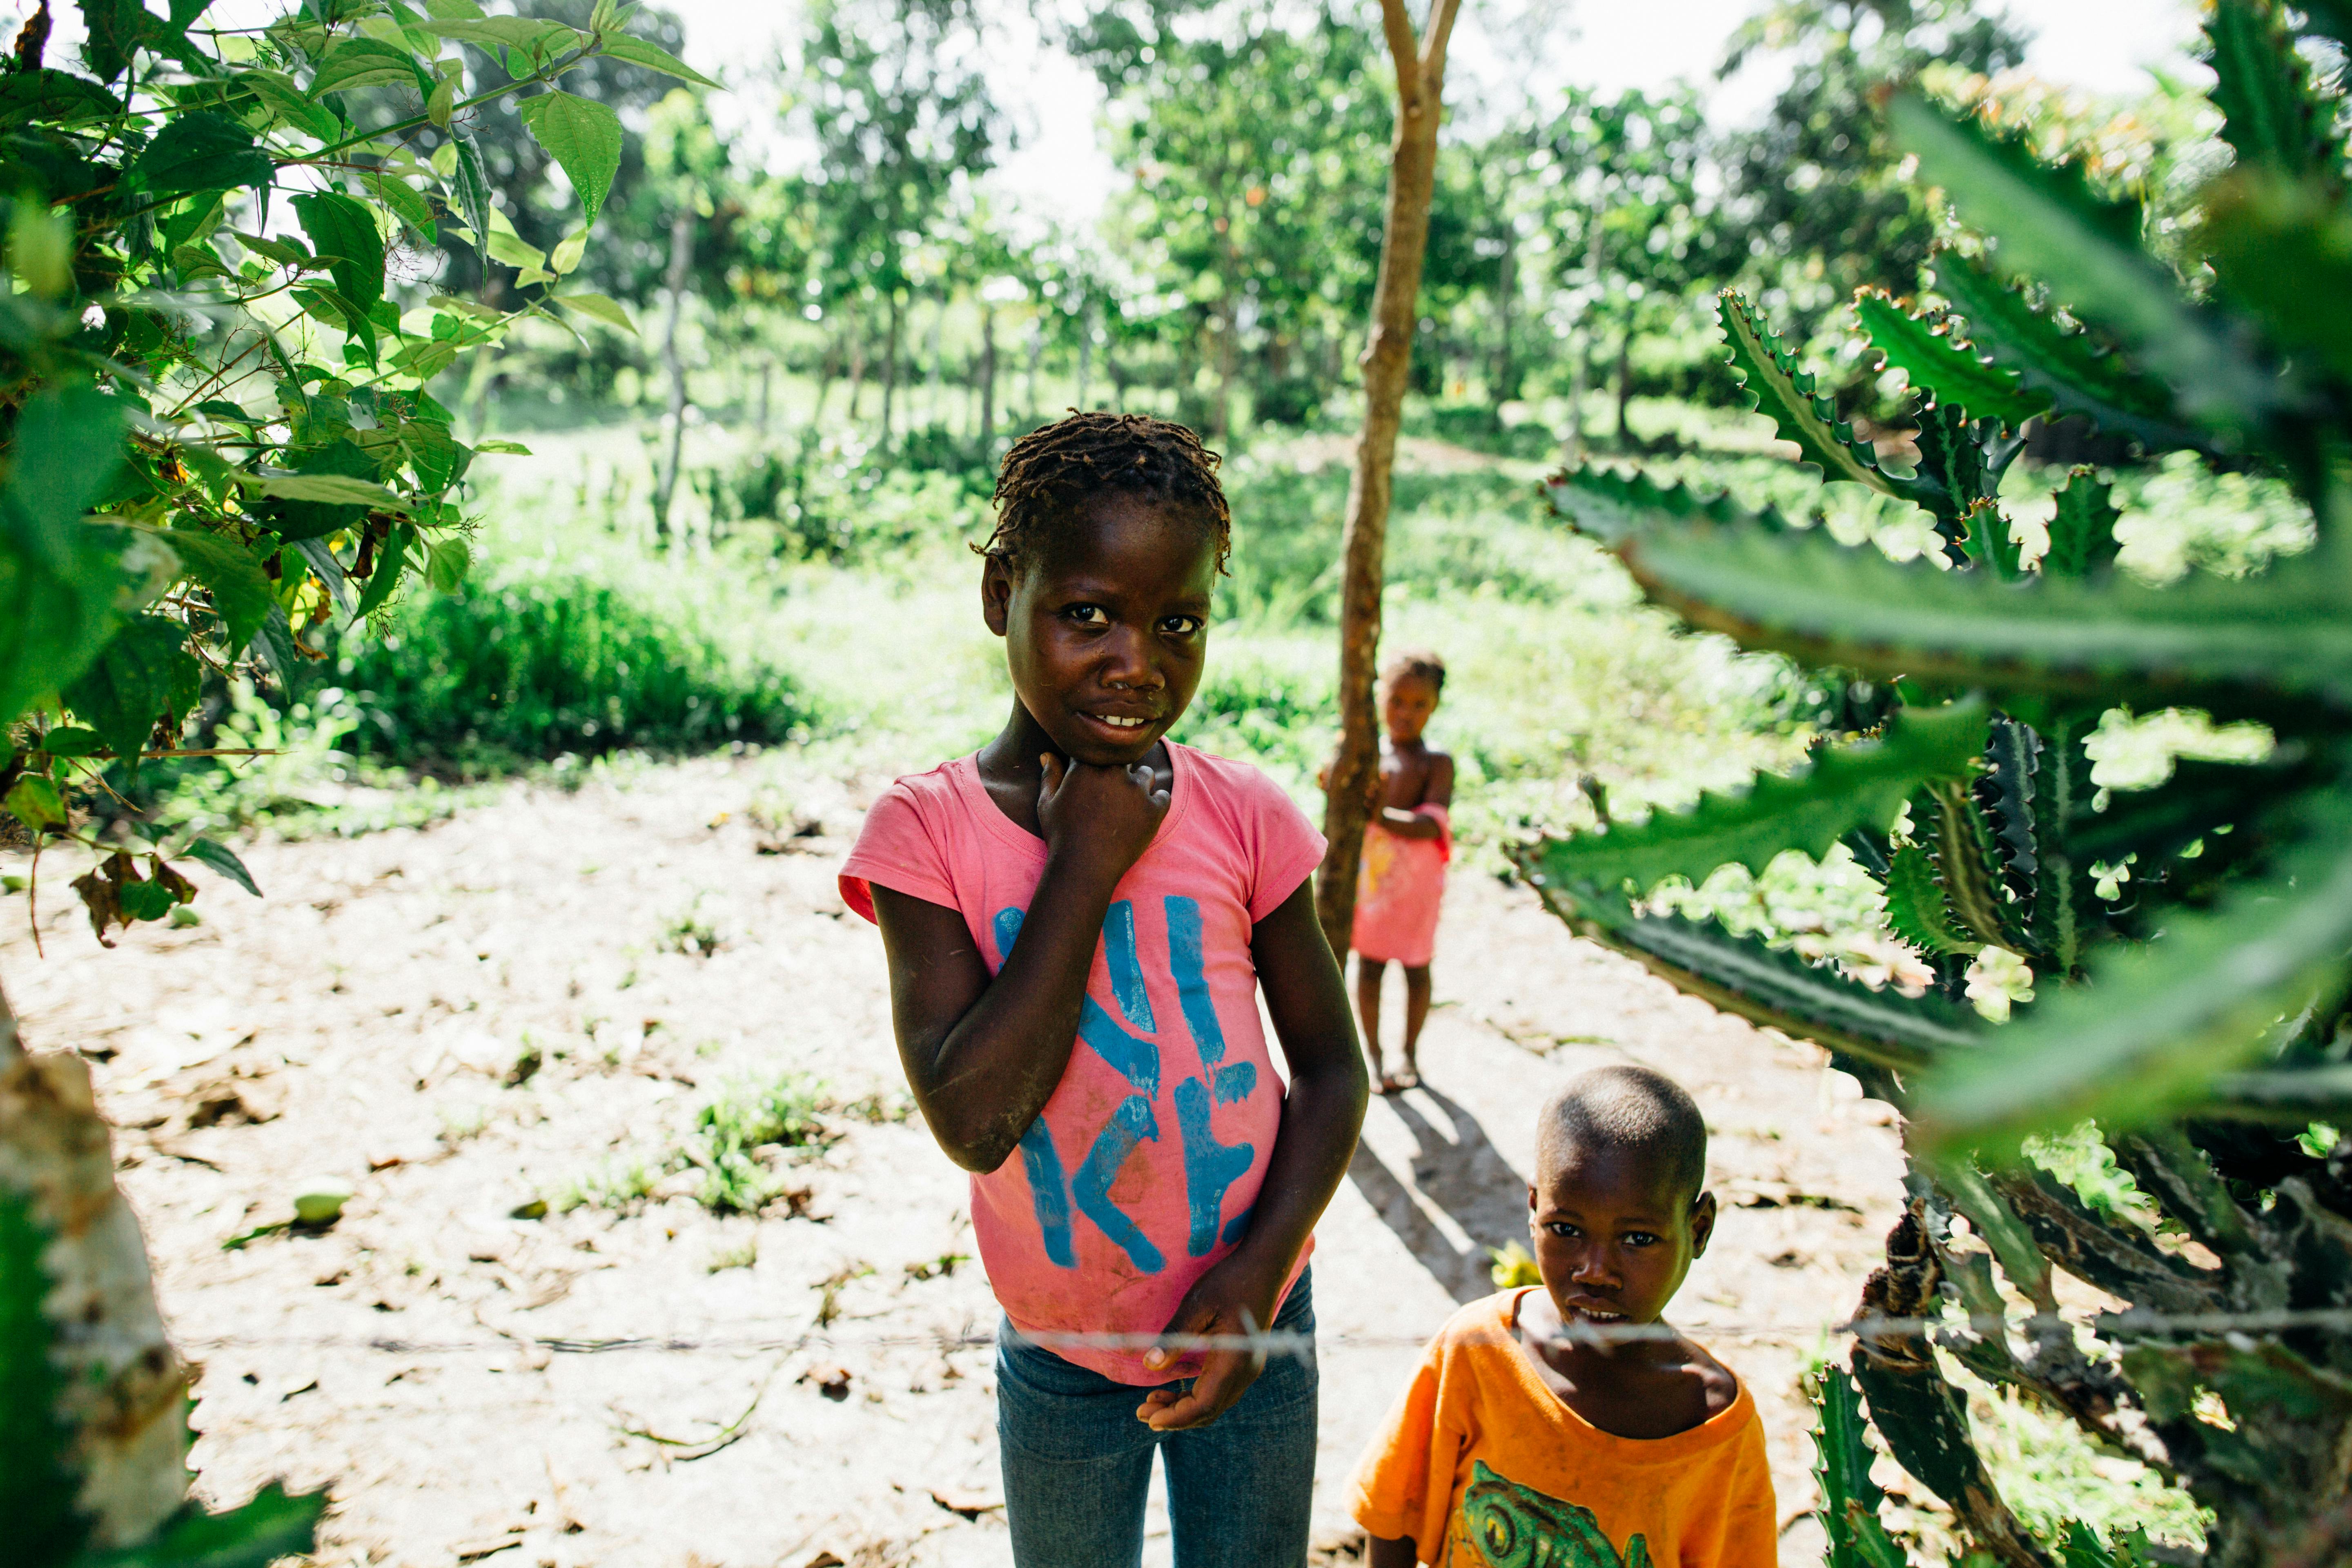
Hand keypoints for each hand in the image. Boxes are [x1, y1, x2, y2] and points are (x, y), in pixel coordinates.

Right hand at [1037, 752, 1169, 881]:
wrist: (1084, 868)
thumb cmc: (1062, 836)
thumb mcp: (1048, 804)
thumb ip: (1050, 776)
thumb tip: (1048, 754)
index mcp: (1087, 765)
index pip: (1097, 750)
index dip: (1096, 763)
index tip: (1093, 779)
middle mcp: (1114, 771)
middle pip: (1123, 759)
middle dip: (1118, 772)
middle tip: (1111, 795)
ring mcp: (1137, 789)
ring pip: (1146, 775)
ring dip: (1139, 785)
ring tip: (1127, 805)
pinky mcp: (1154, 809)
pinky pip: (1163, 796)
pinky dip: (1156, 803)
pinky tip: (1144, 815)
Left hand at [1133, 1250, 1289, 1431]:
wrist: (1264, 1266)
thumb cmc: (1230, 1281)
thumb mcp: (1197, 1305)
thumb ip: (1174, 1337)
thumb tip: (1149, 1364)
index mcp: (1234, 1361)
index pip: (1204, 1405)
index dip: (1175, 1417)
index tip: (1148, 1418)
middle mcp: (1245, 1372)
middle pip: (1209, 1410)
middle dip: (1174, 1416)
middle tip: (1141, 1412)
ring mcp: (1248, 1369)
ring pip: (1214, 1403)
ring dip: (1184, 1407)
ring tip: (1151, 1401)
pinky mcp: (1245, 1362)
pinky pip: (1219, 1391)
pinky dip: (1196, 1395)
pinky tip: (1175, 1389)